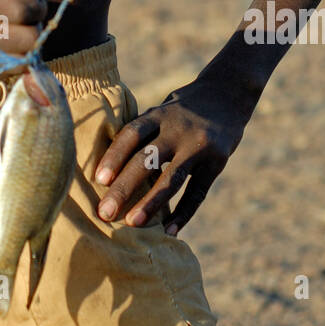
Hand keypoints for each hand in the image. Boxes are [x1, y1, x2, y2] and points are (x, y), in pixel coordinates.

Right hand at [0, 0, 47, 81]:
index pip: (20, 11)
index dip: (37, 9)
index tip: (35, 5)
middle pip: (25, 40)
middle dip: (34, 29)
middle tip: (27, 22)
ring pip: (20, 62)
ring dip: (26, 48)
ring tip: (16, 34)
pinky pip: (5, 74)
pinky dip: (10, 61)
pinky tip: (0, 47)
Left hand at [93, 73, 255, 232]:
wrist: (226, 94)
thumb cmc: (180, 112)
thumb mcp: (160, 113)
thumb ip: (140, 137)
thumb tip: (106, 172)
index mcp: (157, 115)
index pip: (131, 134)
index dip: (114, 156)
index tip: (98, 180)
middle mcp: (177, 128)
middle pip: (147, 159)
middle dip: (124, 187)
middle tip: (104, 212)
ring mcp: (199, 145)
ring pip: (172, 177)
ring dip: (151, 203)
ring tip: (133, 224)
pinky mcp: (217, 161)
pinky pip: (197, 192)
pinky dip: (183, 213)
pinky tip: (169, 231)